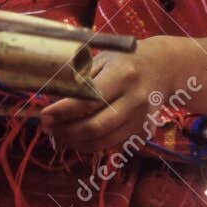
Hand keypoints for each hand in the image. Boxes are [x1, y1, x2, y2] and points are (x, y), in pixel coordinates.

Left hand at [38, 37, 190, 155]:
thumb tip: (51, 97)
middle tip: (48, 128)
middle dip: (66, 131)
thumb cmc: (125, 61)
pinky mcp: (143, 132)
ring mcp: (141, 119)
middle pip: (95, 127)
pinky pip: (112, 146)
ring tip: (59, 134)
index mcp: (123, 76)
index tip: (44, 115)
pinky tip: (77, 137)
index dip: (62, 111)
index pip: (88, 101)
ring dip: (75, 142)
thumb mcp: (103, 59)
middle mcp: (135, 100)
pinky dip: (91, 145)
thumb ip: (81, 78)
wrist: (163, 68)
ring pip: (102, 142)